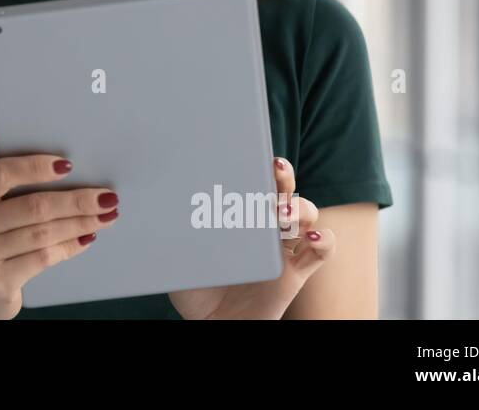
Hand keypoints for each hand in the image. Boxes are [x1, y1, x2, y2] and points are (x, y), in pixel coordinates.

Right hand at [0, 135, 120, 318]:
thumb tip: (1, 135)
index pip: (0, 173)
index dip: (36, 167)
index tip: (69, 165)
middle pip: (32, 207)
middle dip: (76, 200)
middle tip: (107, 196)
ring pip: (43, 233)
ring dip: (81, 223)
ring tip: (106, 215)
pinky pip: (44, 258)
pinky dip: (70, 246)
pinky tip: (87, 237)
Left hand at [168, 157, 334, 318]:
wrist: (210, 324)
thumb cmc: (193, 285)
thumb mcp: (175, 252)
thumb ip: (171, 230)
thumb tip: (153, 204)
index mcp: (237, 214)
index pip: (252, 180)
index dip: (256, 164)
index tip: (253, 153)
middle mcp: (263, 226)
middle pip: (284, 190)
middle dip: (283, 176)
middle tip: (275, 169)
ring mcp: (282, 248)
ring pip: (306, 214)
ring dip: (299, 208)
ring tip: (281, 215)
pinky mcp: (295, 274)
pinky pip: (322, 252)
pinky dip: (325, 240)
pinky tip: (314, 237)